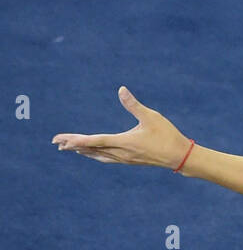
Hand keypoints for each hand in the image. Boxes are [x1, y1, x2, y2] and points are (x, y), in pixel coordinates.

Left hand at [52, 87, 190, 168]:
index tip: (63, 140)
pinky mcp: (129, 160)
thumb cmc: (167, 135)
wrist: (179, 157)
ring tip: (68, 148)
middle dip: (73, 145)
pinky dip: (94, 155)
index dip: (77, 140)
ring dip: (82, 151)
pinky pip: (105, 158)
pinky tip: (92, 154)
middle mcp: (121, 153)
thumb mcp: (151, 117)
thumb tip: (121, 89)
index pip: (95, 141)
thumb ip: (134, 104)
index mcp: (124, 142)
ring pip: (97, 155)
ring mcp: (124, 158)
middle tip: (56, 142)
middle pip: (91, 149)